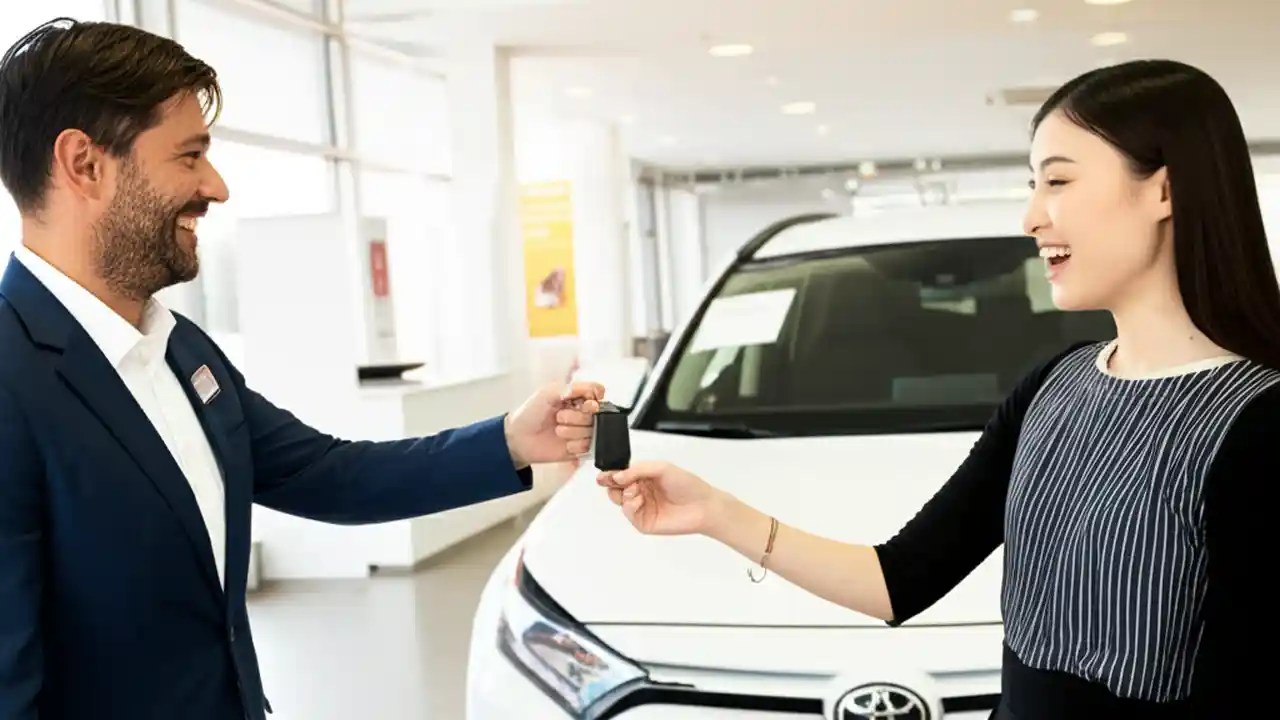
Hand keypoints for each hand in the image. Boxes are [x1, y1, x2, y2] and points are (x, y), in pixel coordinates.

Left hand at [504, 381, 604, 468]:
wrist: (519, 437)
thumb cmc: (530, 413)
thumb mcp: (547, 393)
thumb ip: (572, 388)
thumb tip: (595, 390)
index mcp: (577, 396)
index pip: (597, 393)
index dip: (592, 399)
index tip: (581, 402)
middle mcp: (582, 412)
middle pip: (598, 413)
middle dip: (577, 416)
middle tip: (559, 417)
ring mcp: (583, 431)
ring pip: (594, 430)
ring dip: (575, 431)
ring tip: (558, 431)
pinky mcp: (580, 448)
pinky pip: (589, 446)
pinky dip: (576, 445)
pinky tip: (564, 444)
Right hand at [597, 462, 727, 535]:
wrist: (702, 506)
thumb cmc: (687, 484)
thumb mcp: (660, 468)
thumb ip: (636, 470)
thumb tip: (616, 476)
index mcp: (644, 478)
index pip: (621, 476)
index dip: (610, 474)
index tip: (603, 475)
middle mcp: (641, 492)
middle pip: (616, 489)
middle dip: (612, 485)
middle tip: (615, 481)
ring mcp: (642, 508)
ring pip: (620, 501)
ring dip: (622, 494)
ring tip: (634, 490)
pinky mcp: (644, 523)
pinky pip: (629, 514)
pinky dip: (630, 506)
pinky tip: (639, 500)